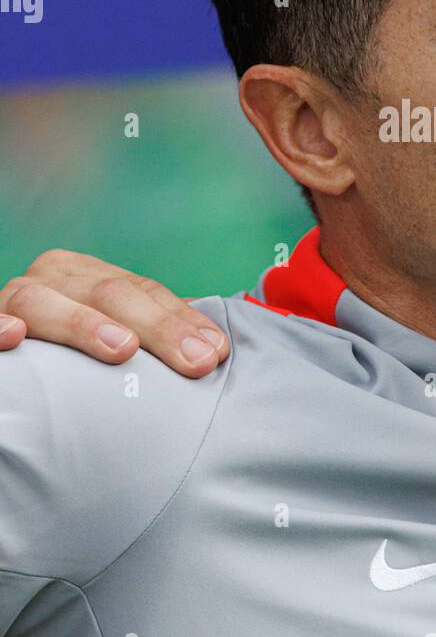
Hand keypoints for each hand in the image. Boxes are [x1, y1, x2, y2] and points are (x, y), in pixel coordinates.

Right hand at [0, 250, 228, 377]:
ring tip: (122, 349)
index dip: (181, 320)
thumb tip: (215, 349)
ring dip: (84, 325)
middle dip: (158, 328)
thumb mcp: (115, 334)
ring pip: (46, 301)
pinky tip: (14, 337)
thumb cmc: (73, 355)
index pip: (144, 292)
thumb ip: (153, 334)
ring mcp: (15, 300)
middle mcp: (52, 278)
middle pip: (109, 294)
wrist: (15, 354)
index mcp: (88, 275)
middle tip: (194, 361)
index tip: (215, 352)